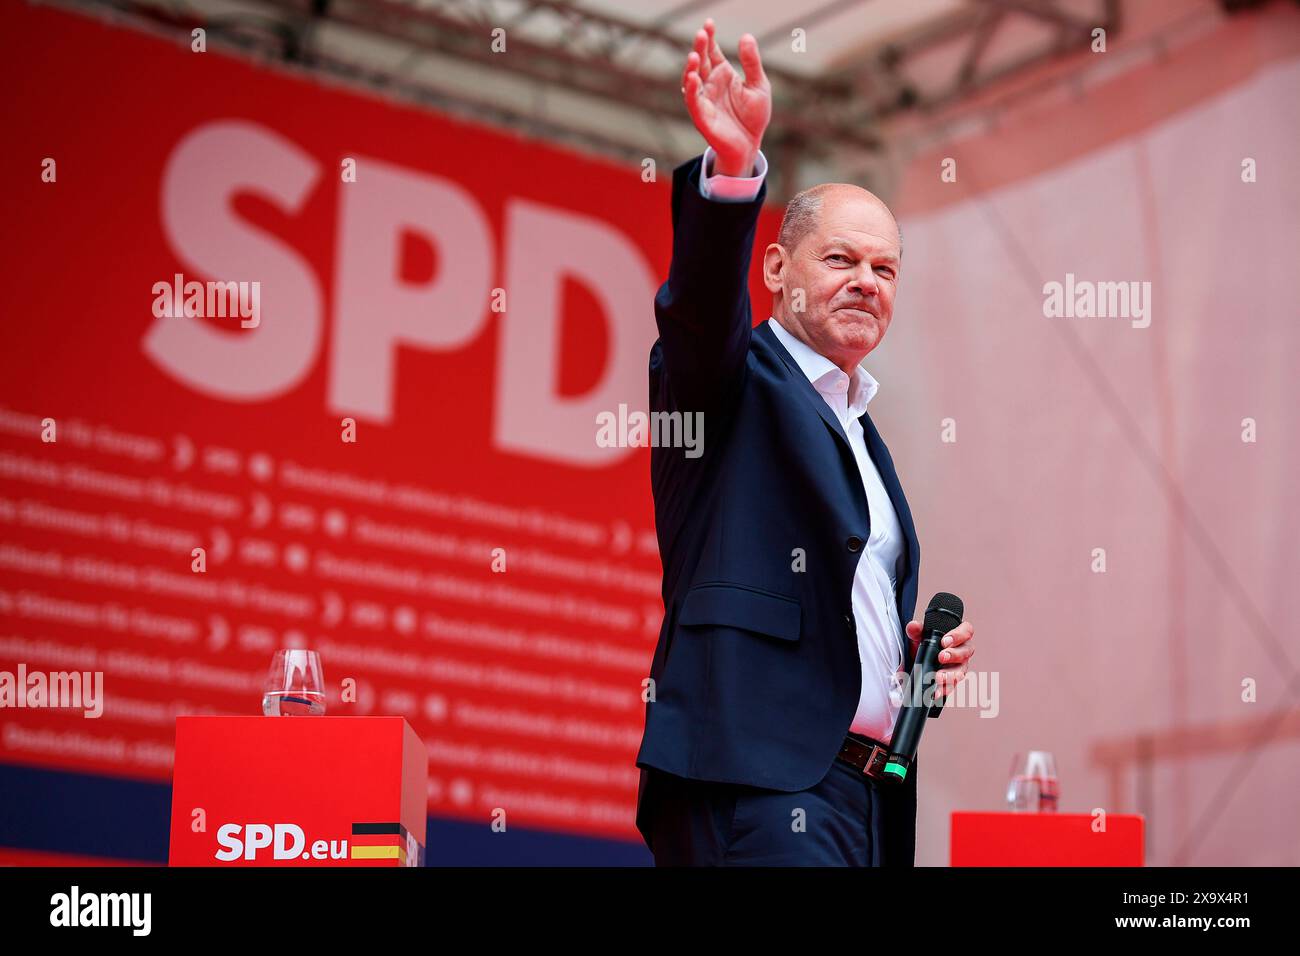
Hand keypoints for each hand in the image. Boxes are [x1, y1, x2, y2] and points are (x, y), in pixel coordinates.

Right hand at [680, 18, 770, 176]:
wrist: (751, 145)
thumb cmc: (754, 116)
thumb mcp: (759, 85)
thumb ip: (752, 63)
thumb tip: (746, 36)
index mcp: (722, 74)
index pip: (712, 51)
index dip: (709, 38)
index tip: (709, 23)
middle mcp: (710, 85)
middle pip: (701, 62)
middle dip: (699, 48)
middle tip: (701, 34)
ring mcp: (704, 100)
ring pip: (692, 80)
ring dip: (691, 68)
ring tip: (694, 55)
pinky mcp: (702, 117)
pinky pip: (693, 102)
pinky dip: (691, 90)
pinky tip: (692, 78)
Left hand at [905, 618, 974, 698]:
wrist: (921, 660)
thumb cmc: (926, 644)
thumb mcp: (919, 636)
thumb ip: (917, 630)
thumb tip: (913, 626)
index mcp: (959, 636)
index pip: (966, 631)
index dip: (958, 636)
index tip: (944, 641)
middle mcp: (963, 651)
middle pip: (966, 652)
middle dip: (954, 655)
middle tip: (941, 657)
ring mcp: (960, 666)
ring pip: (961, 670)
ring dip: (950, 674)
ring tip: (938, 677)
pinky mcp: (954, 680)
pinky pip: (953, 685)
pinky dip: (944, 688)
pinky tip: (936, 691)